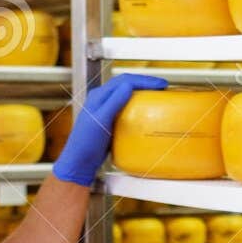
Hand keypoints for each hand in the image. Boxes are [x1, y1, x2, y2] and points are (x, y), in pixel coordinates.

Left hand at [52, 72, 168, 186]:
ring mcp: (106, 109)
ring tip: (156, 96)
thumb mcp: (100, 120)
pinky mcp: (110, 121)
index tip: (160, 84)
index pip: (125, 80)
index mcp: (99, 95)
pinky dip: (138, 105)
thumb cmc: (85, 143)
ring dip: (142, 92)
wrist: (79, 162)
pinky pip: (126, 107)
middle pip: (127, 83)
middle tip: (161, 87)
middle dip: (145, 83)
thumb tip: (128, 86)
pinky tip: (146, 112)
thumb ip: (114, 102)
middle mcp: (102, 99)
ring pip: (127, 94)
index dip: (144, 80)